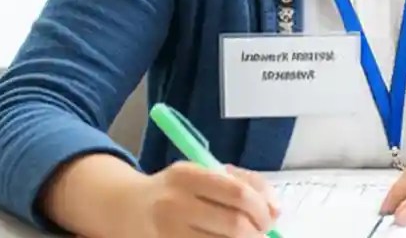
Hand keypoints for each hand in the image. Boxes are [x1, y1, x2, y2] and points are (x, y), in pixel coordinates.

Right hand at [123, 162, 279, 237]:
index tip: (269, 216)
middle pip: (235, 225)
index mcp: (187, 175)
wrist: (128, 208)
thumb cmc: (175, 189)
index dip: (261, 209)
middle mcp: (175, 204)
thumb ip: (242, 182)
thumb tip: (276, 209)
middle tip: (261, 232)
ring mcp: (170, 232)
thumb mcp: (202, 173)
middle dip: (258, 232)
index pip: (237, 193)